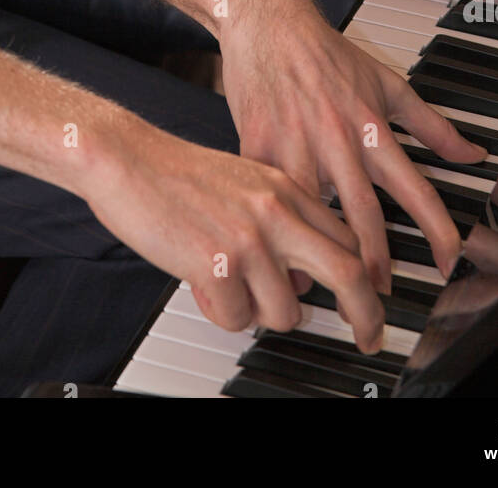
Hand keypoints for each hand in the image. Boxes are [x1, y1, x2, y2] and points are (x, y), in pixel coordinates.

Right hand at [84, 117, 386, 351]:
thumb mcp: (245, 180)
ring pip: (286, 311)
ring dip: (260, 314)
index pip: (346, 237)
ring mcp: (250, 238)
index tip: (367, 300)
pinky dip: (221, 313)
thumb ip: (278, 216)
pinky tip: (200, 284)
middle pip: (346, 272)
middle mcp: (276, 211)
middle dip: (367, 314)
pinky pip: (238, 319)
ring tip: (229, 288)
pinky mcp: (218, 264)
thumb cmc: (175, 172)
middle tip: (369, 338)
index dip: (363, 276)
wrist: (127, 158)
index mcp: (285, 188)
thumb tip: (300, 269)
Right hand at [219, 5, 486, 289]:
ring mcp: (298, 142)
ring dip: (320, 252)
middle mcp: (339, 138)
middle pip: (365, 212)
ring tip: (325, 289)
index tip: (445, 262)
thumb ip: (431, 125)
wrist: (269, 20)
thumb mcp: (387, 82)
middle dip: (376, 263)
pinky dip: (272, 225)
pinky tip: (275, 253)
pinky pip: (269, 193)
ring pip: (315, 208)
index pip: (415, 188)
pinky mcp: (259, 143)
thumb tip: (472, 153)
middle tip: (379, 298)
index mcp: (372, 127)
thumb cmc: (325, 52)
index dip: (437, 229)